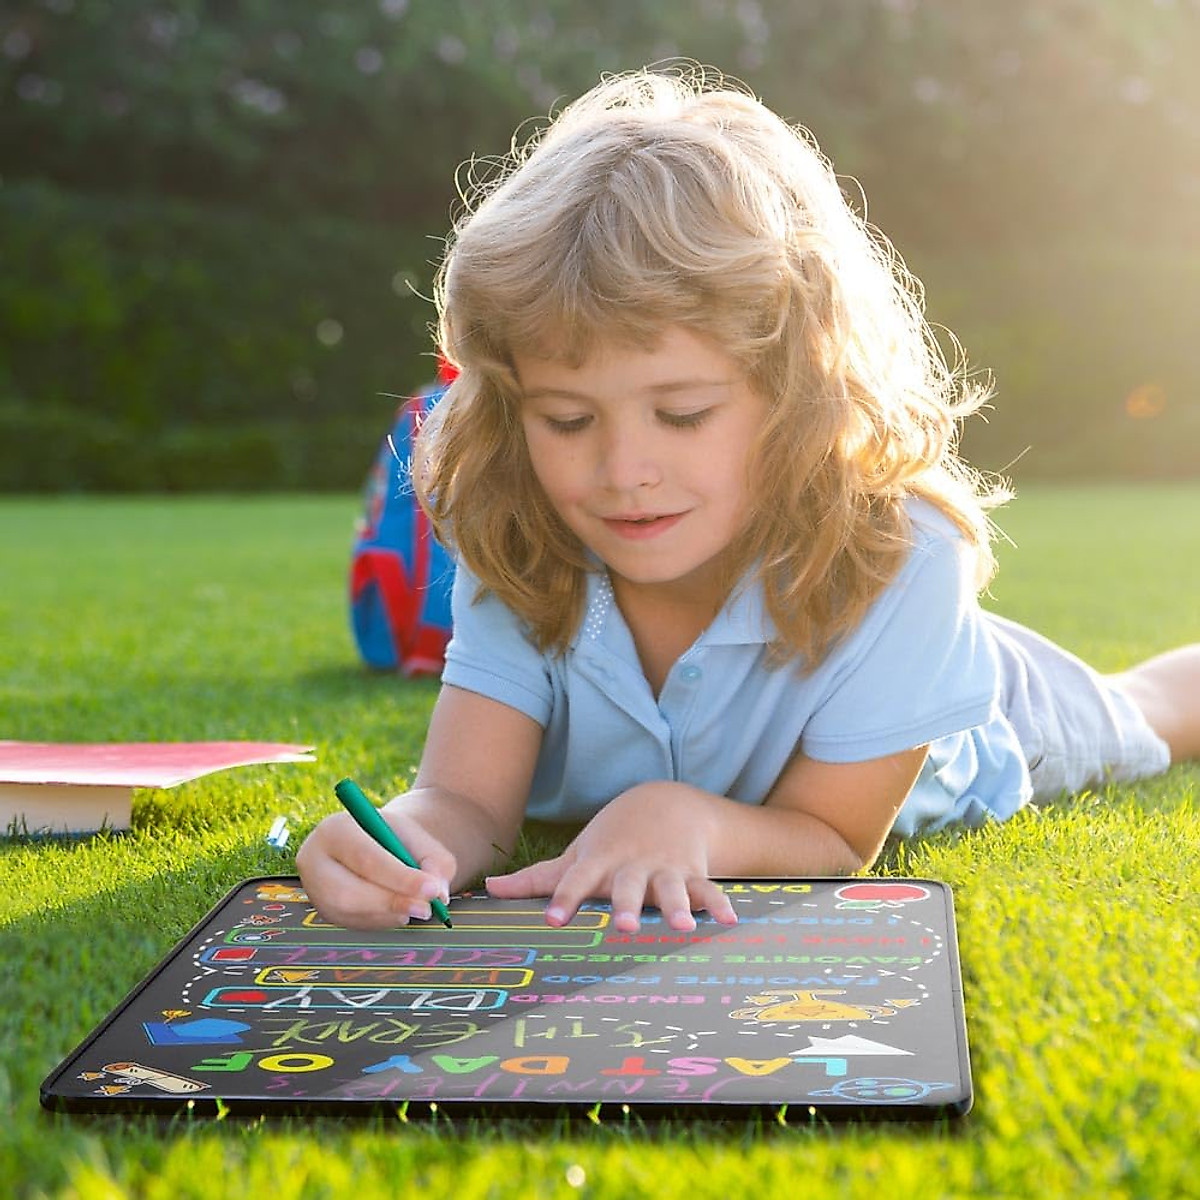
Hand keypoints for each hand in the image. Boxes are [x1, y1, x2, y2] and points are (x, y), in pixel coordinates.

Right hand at [295, 803, 454, 929]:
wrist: (373, 842)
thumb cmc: (396, 838)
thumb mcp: (418, 837)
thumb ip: (434, 860)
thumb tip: (438, 893)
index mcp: (335, 828)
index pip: (366, 857)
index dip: (400, 877)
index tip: (431, 890)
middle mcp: (314, 859)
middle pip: (347, 892)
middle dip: (391, 902)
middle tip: (426, 908)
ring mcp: (314, 889)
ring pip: (350, 913)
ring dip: (389, 914)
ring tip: (418, 907)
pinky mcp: (322, 910)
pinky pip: (352, 924)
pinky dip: (382, 921)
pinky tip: (400, 910)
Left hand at [485, 783, 737, 932]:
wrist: (665, 803)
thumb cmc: (611, 840)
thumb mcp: (577, 855)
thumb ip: (536, 879)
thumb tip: (487, 889)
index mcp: (599, 862)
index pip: (576, 880)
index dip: (565, 898)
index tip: (553, 920)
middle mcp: (632, 866)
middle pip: (627, 886)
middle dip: (625, 905)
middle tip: (622, 927)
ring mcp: (664, 868)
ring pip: (671, 887)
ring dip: (677, 906)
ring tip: (683, 926)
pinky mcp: (693, 872)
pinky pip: (708, 888)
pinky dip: (719, 903)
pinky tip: (731, 922)